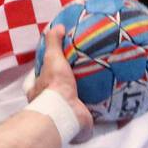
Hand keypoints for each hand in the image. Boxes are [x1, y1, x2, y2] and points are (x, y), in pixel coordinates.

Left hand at [28, 25, 93, 142]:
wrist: (66, 113)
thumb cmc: (54, 86)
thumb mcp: (52, 58)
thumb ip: (53, 43)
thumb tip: (57, 27)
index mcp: (37, 89)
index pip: (37, 77)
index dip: (44, 70)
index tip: (56, 63)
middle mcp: (48, 102)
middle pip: (55, 92)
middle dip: (66, 85)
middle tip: (82, 74)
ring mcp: (64, 113)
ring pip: (72, 103)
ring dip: (83, 98)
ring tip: (99, 86)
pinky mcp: (79, 120)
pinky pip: (90, 113)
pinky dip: (100, 108)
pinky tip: (111, 100)